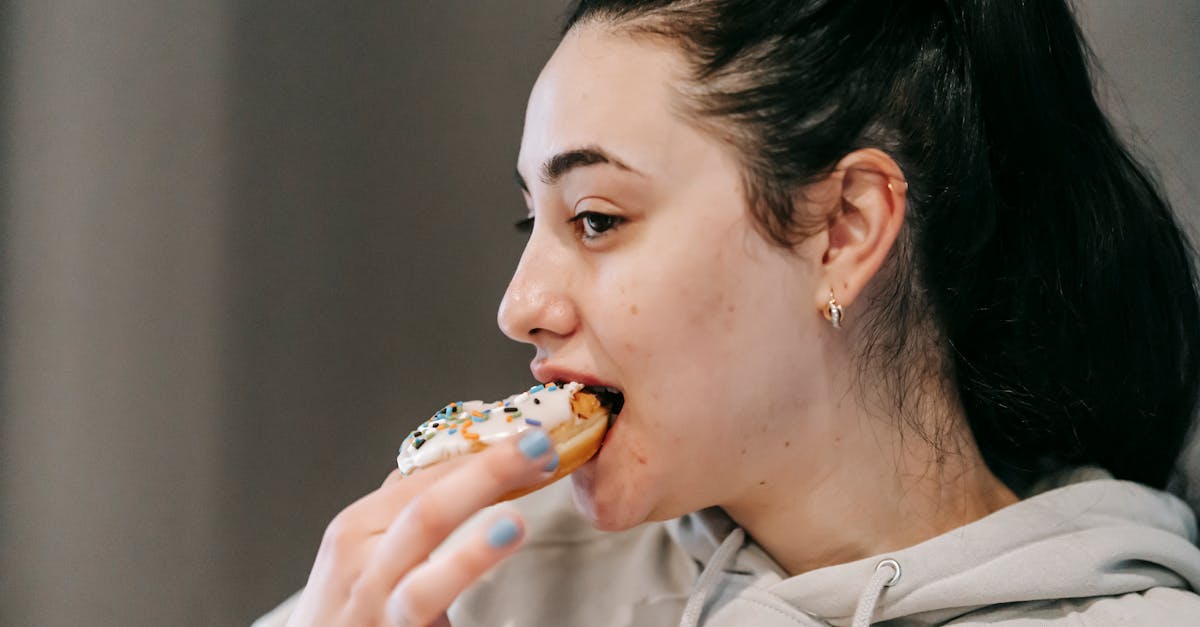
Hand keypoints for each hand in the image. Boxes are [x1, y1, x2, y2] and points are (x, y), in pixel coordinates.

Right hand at [285, 429, 559, 626]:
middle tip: (536, 448)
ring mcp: (378, 617)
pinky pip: (431, 625)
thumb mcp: (362, 547)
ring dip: (472, 556)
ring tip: (515, 526)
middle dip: (485, 478)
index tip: (527, 439)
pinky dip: (463, 596)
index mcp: (356, 529)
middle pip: (426, 515)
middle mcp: (362, 571)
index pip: (423, 481)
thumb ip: (404, 509)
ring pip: (422, 588)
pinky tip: (492, 586)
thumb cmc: (346, 603)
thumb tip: (462, 463)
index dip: (480, 458)